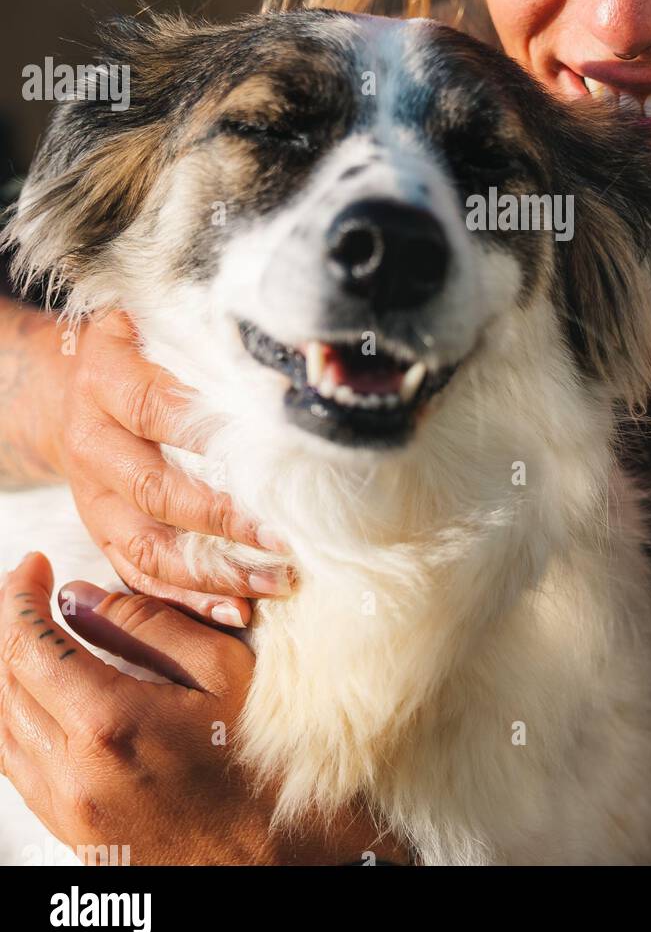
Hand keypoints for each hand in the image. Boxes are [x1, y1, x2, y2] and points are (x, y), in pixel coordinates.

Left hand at [0, 553, 409, 864]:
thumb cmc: (261, 755)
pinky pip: (16, 766)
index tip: (33, 566)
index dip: (20, 597)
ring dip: (6, 672)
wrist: (275, 852)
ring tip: (26, 634)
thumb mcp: (224, 670)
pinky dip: (14, 717)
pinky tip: (36, 693)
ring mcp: (66, 808)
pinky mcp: (71, 831)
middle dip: (8, 626)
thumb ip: (149, 625)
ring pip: (3, 727)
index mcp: (109, 721)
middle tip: (25, 590)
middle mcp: (72, 771)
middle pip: (5, 683)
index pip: (29, 646)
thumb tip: (81, 598)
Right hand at [57, 312, 290, 626]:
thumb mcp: (156, 321)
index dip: (209, 435)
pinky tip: (238, 610)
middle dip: (224, 519)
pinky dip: (188, 600)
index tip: (269, 457)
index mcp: (105, 382)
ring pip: (148, 548)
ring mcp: (93, 498)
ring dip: (215, 572)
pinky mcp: (101, 534)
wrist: (71, 390)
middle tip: (284, 536)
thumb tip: (298, 347)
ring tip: (278, 581)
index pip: (157, 410)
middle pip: (156, 490)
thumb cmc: (138, 351)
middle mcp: (92, 445)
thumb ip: (204, 329)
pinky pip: (139, 577)